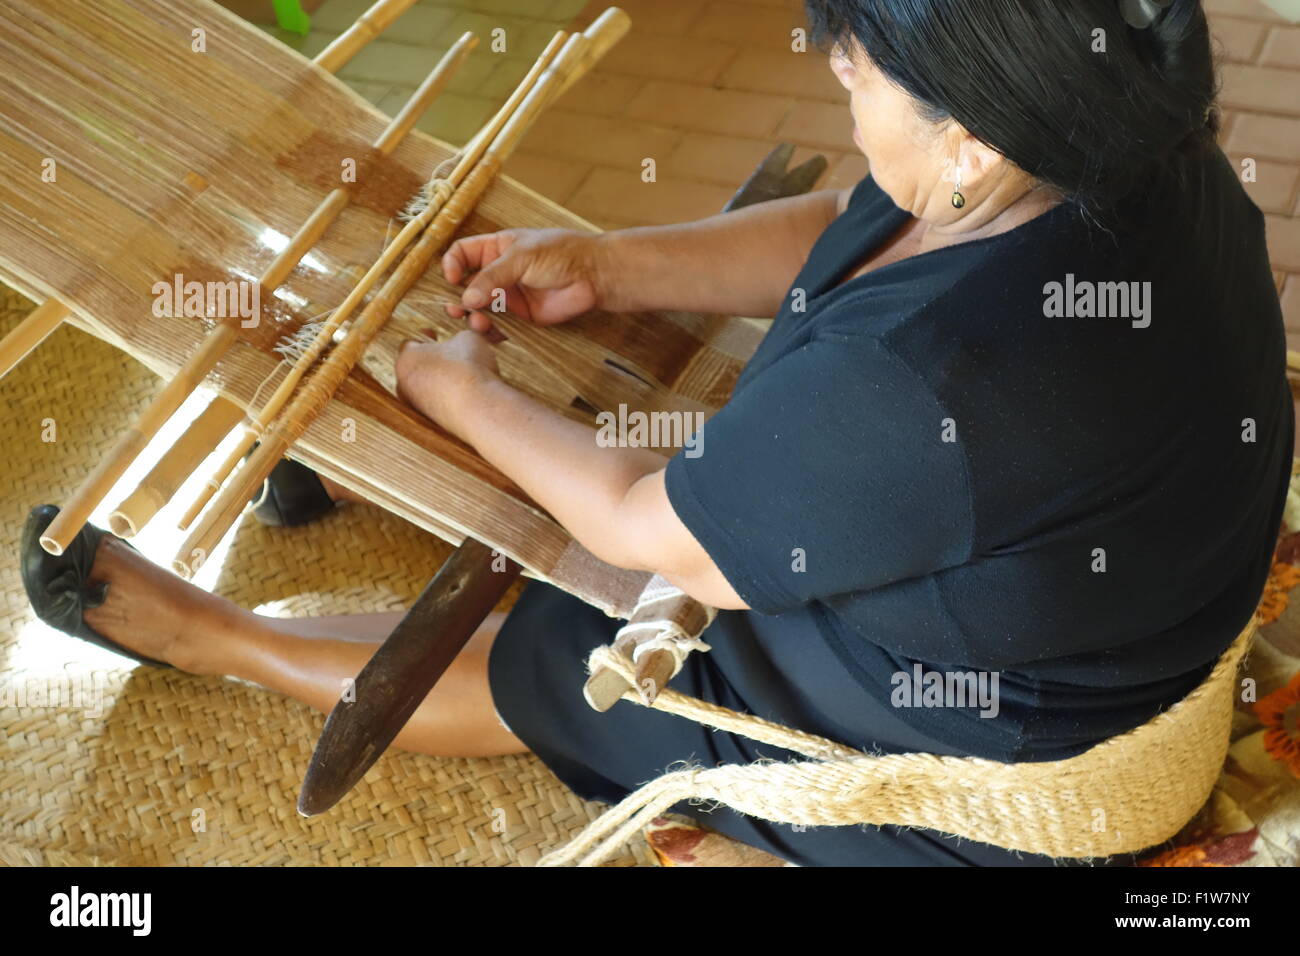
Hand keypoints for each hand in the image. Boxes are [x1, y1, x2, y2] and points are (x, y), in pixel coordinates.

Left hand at [395, 329, 498, 437]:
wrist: (479, 408)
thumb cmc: (469, 368)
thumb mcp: (467, 339)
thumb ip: (458, 339)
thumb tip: (460, 345)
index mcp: (406, 359)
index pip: (411, 343)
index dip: (426, 338)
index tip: (435, 335)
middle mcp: (404, 385)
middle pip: (416, 367)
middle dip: (432, 361)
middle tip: (451, 356)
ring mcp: (416, 407)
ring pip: (426, 388)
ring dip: (439, 381)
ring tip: (462, 376)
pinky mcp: (432, 424)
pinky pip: (438, 406)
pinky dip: (448, 399)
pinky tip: (466, 395)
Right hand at [441, 228, 607, 332]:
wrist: (592, 276)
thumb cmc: (561, 254)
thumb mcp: (521, 257)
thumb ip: (492, 277)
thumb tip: (467, 298)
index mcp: (496, 249)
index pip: (462, 254)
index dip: (452, 265)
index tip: (452, 278)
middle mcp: (499, 273)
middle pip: (466, 285)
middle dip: (458, 298)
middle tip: (456, 310)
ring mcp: (509, 295)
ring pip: (480, 309)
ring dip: (473, 317)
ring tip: (478, 322)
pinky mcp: (521, 317)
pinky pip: (499, 326)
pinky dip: (491, 331)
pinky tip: (490, 332)